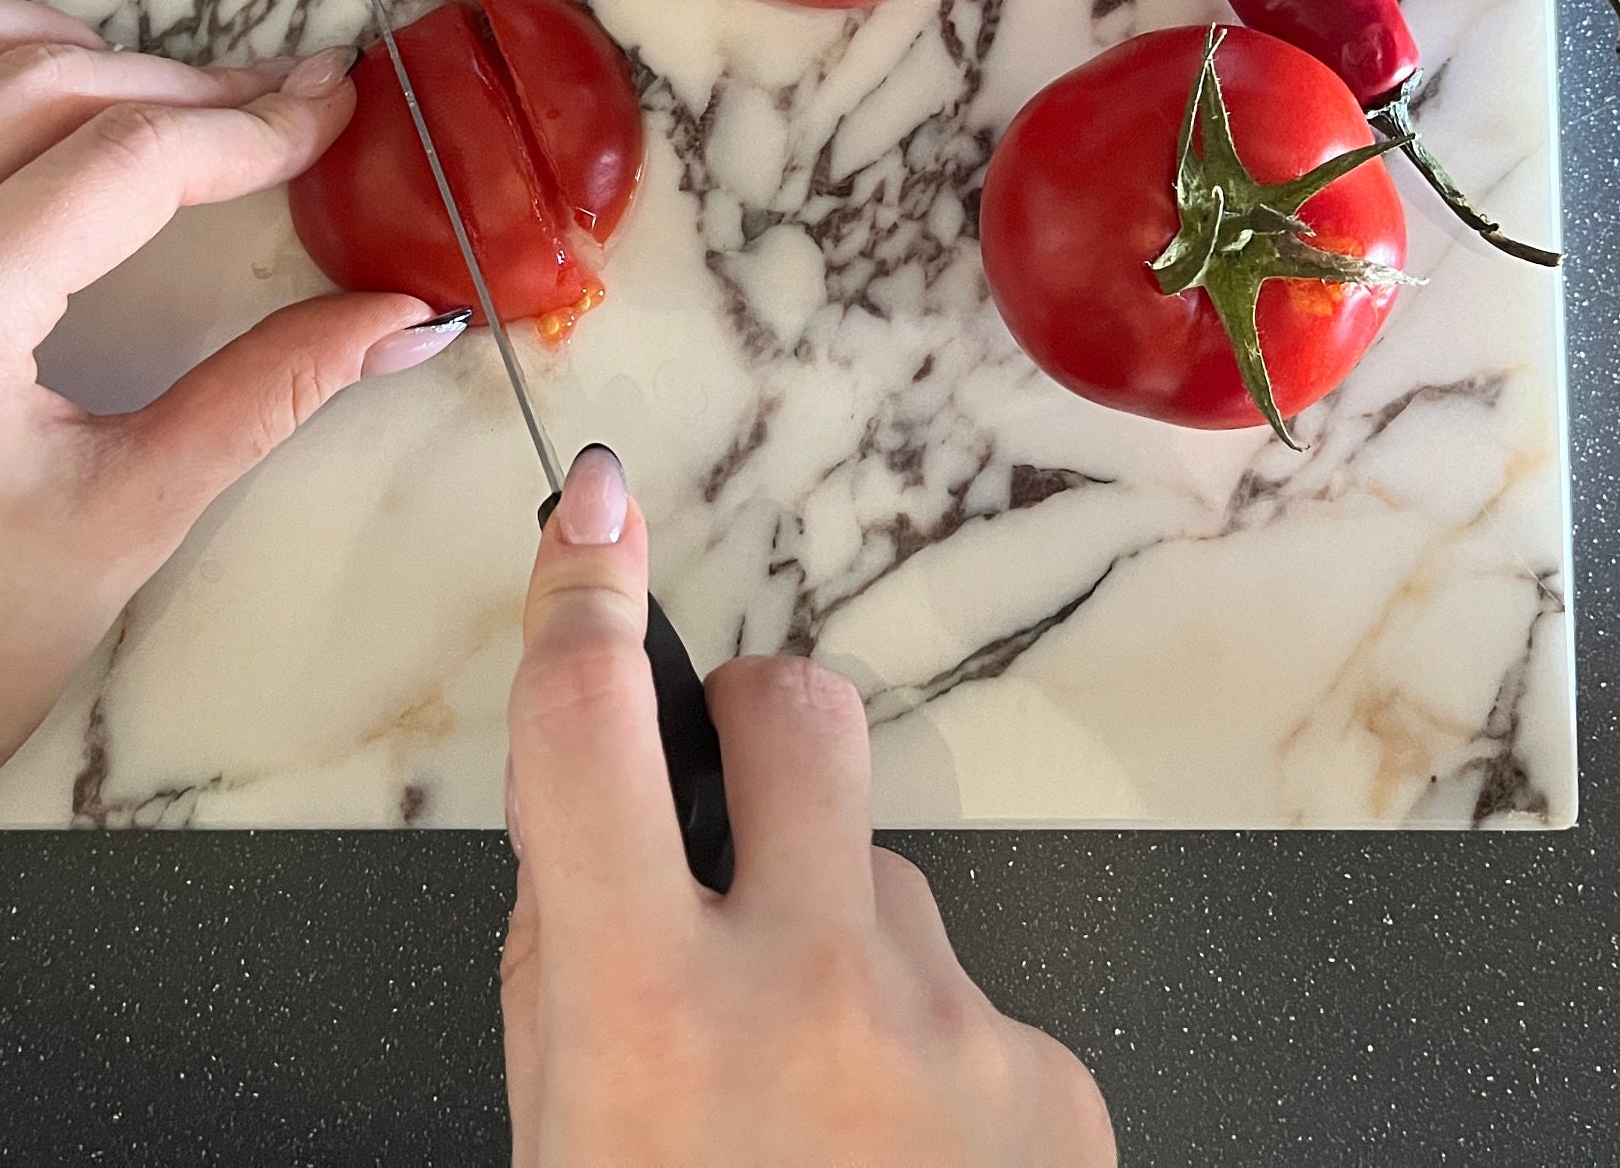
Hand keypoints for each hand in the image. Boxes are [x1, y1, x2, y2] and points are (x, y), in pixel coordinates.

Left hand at [0, 0, 464, 1164]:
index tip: (324, 112)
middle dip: (173, 84)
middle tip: (268, 106)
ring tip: (122, 80)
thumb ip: (275, 389)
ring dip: (21, 38)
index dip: (247, 125)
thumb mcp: (137, 515)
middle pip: (31, 87)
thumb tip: (403, 313)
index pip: (124, 161)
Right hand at [498, 447, 1115, 1167]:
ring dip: (850, 963)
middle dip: (758, 726)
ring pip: (895, 894)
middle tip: (740, 809)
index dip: (582, 600)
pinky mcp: (1059, 1084)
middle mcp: (811, 995)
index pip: (588, 736)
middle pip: (797, 718)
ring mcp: (955, 1035)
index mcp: (646, 1014)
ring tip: (824, 1122)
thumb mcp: (560, 1151)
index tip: (593, 516)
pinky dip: (933, 1069)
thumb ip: (566, 980)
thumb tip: (596, 849)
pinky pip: (976, 1010)